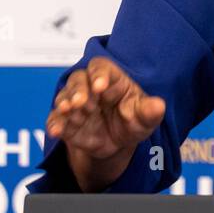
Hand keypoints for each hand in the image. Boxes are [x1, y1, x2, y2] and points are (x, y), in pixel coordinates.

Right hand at [46, 56, 165, 190]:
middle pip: (79, 79)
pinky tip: (56, 131)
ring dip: (64, 103)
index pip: (102, 68)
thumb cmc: (132, 121)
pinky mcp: (66, 122)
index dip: (100, 74)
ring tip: (67, 110)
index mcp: (112, 81)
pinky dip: (55, 124)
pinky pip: (55, 120)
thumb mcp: (144, 118)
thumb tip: (158, 106)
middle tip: (80, 101)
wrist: (118, 144)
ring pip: (64, 97)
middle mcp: (90, 89)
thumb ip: (150, 112)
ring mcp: (76, 105)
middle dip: (78, 89)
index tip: (101, 86)